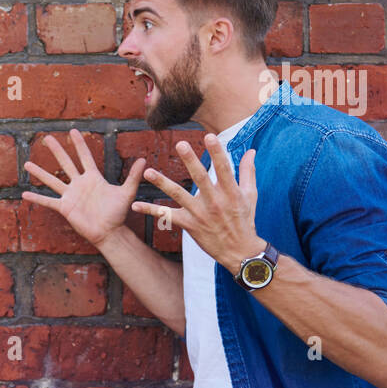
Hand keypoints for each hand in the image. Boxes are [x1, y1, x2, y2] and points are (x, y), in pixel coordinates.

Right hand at [22, 129, 144, 247]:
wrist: (109, 232)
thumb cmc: (118, 213)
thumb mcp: (127, 192)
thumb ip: (133, 176)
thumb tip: (144, 160)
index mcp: (93, 178)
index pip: (85, 156)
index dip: (79, 144)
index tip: (73, 130)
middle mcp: (79, 184)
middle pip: (66, 163)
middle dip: (57, 150)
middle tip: (47, 138)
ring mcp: (70, 195)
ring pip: (52, 181)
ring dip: (40, 173)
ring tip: (27, 163)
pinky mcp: (65, 208)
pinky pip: (48, 201)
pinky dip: (37, 198)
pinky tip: (24, 195)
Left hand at [130, 134, 265, 269]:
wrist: (239, 251)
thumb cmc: (245, 219)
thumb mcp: (250, 195)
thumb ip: (247, 172)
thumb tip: (251, 151)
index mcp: (231, 192)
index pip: (223, 168)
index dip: (217, 152)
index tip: (209, 136)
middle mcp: (214, 202)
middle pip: (200, 178)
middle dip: (190, 160)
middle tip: (180, 143)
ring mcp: (200, 213)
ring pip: (178, 195)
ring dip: (162, 183)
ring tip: (148, 172)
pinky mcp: (189, 224)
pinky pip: (167, 216)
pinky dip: (150, 211)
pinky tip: (135, 205)